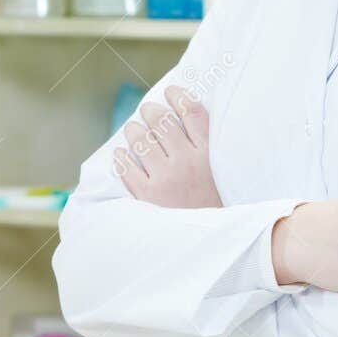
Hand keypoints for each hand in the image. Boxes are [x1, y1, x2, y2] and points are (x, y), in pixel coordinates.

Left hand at [113, 86, 221, 208]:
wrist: (204, 245)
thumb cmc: (210, 206)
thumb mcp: (217, 174)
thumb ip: (203, 148)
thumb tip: (178, 117)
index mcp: (208, 155)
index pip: (192, 111)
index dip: (178, 95)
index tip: (170, 91)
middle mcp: (187, 162)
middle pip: (161, 119)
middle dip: (149, 110)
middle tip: (146, 111)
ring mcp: (166, 178)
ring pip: (140, 138)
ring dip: (134, 131)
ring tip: (134, 132)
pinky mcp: (147, 195)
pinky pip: (125, 165)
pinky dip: (121, 157)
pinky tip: (121, 156)